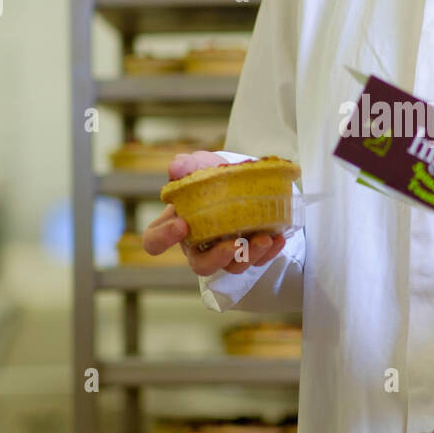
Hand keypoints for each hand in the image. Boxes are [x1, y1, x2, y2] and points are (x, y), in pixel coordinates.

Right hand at [142, 150, 287, 277]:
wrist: (245, 180)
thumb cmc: (215, 177)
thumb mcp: (203, 166)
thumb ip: (189, 165)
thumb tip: (176, 166)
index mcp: (177, 225)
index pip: (155, 241)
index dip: (163, 238)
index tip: (181, 224)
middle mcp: (199, 245)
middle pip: (200, 265)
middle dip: (216, 258)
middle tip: (233, 244)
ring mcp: (225, 252)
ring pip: (233, 266)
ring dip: (249, 255)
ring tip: (264, 239)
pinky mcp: (250, 254)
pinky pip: (259, 260)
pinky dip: (270, 251)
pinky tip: (278, 238)